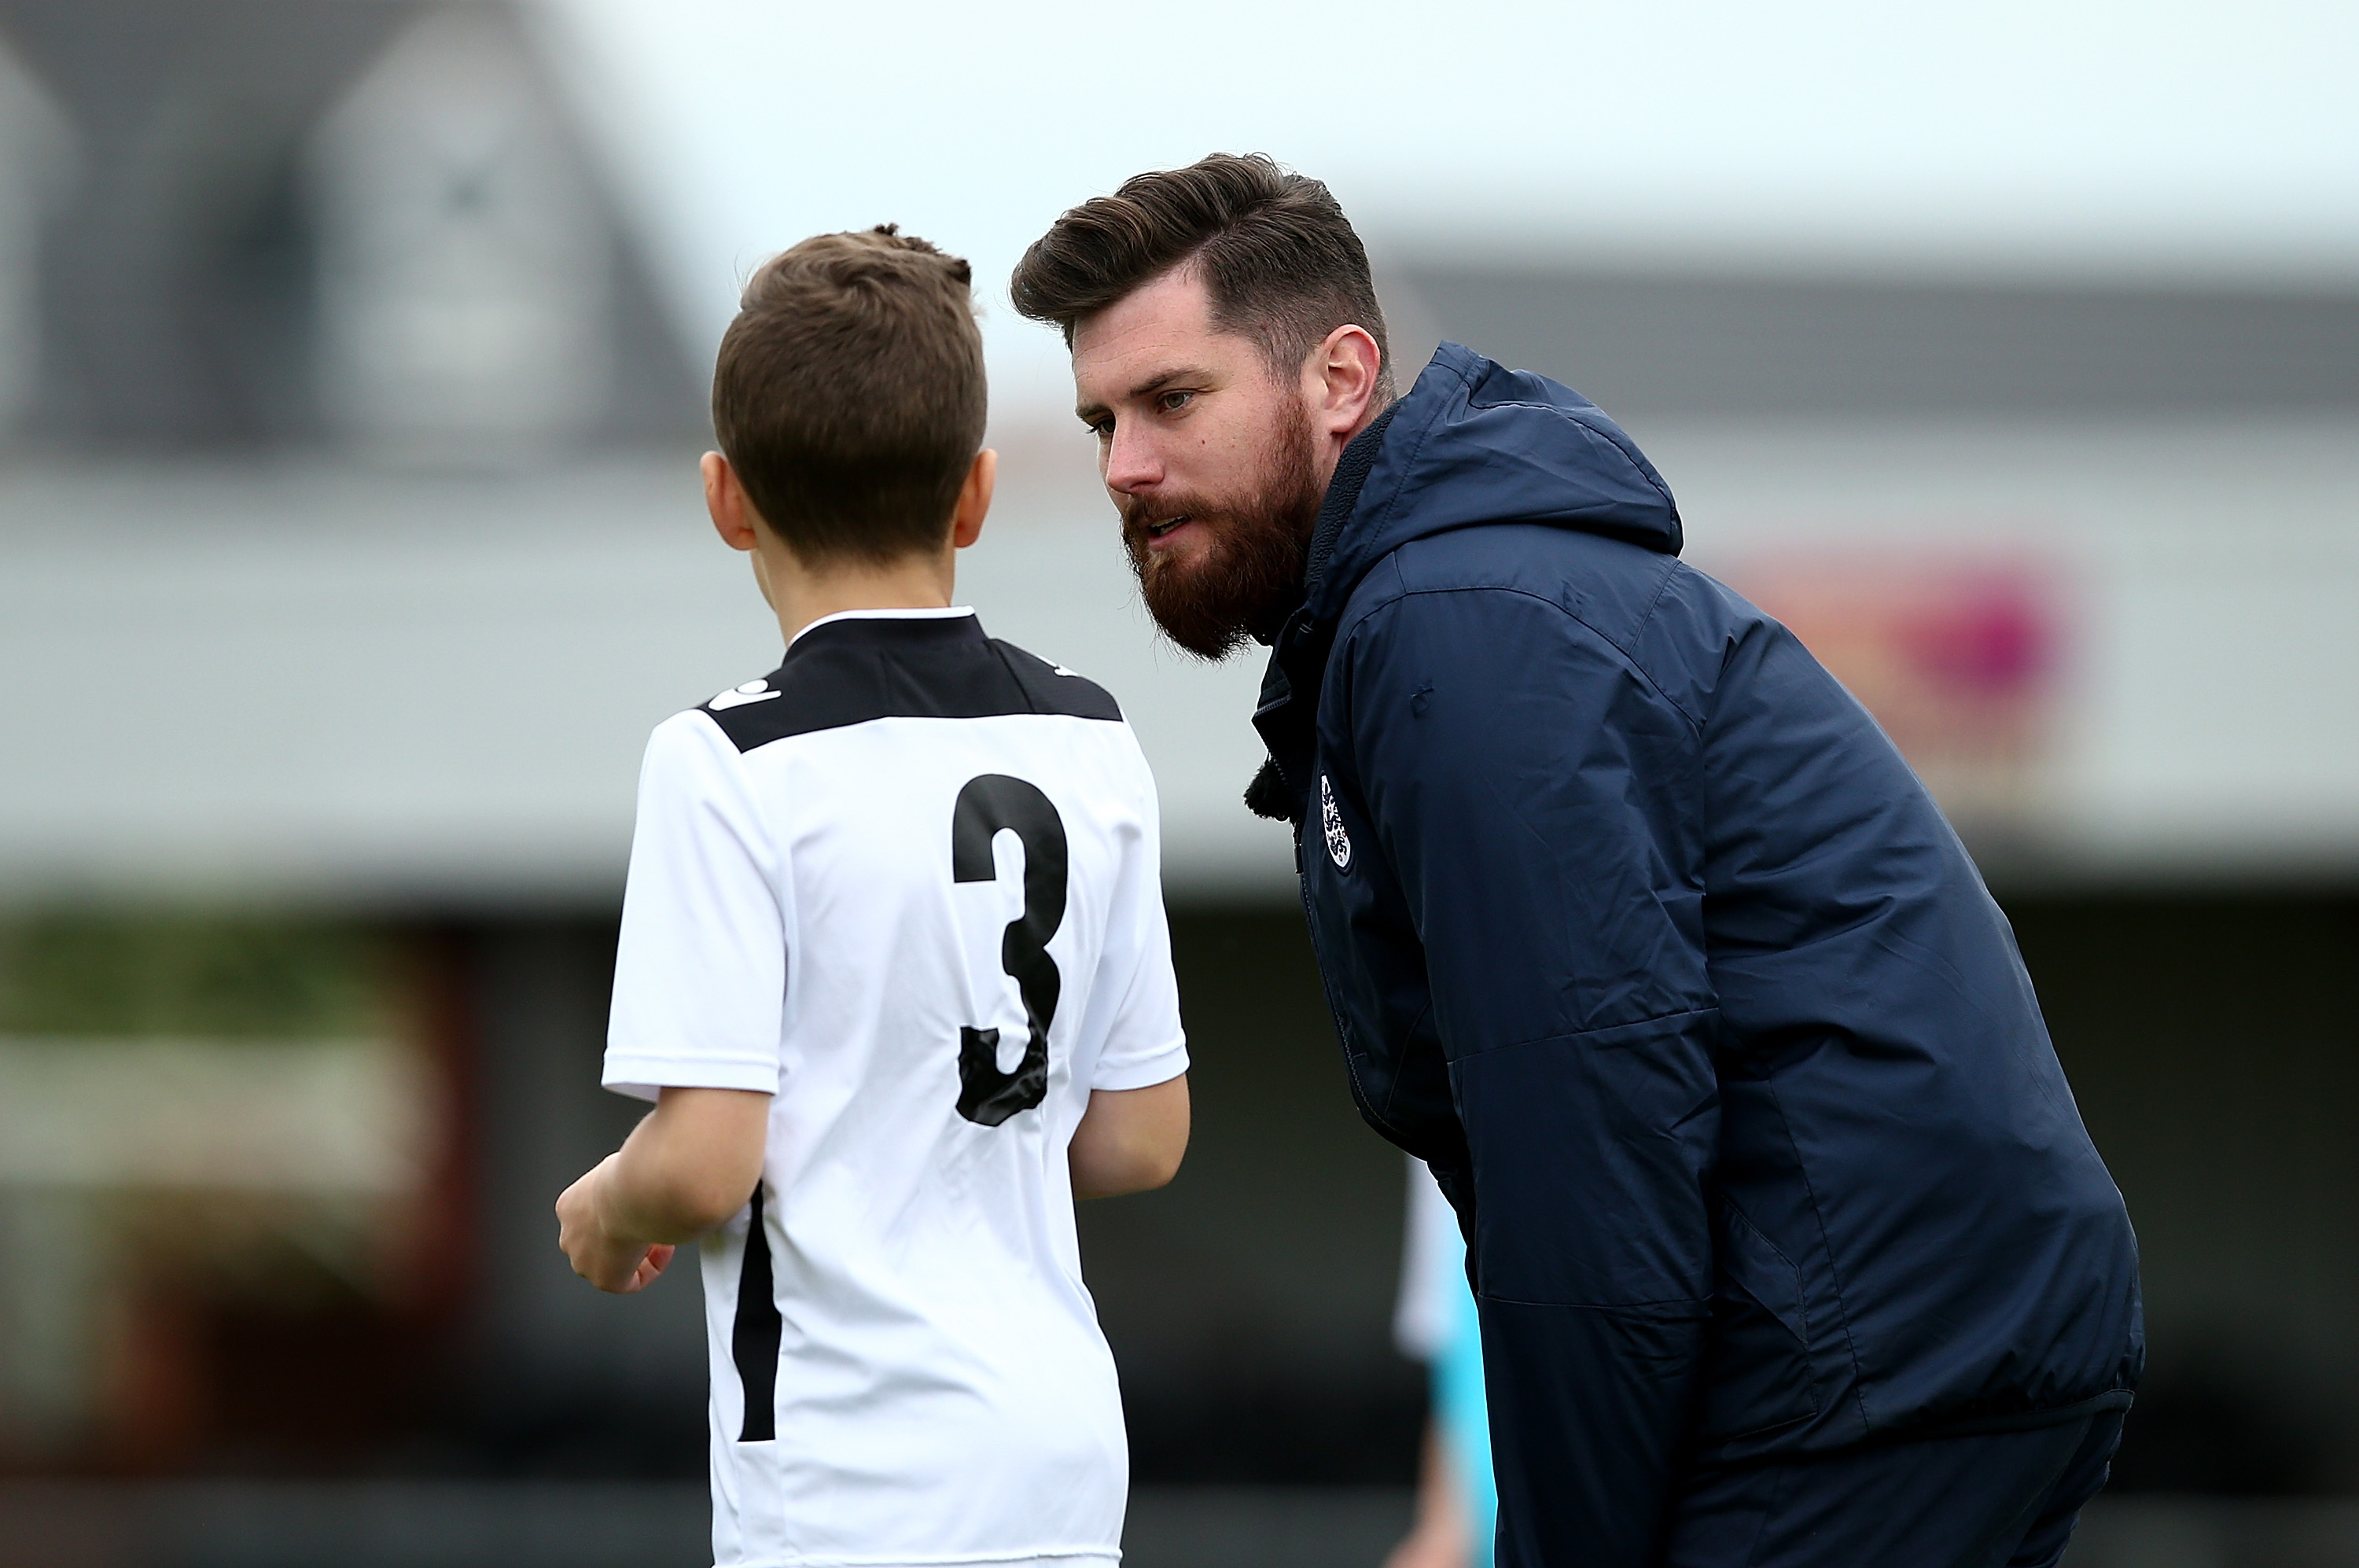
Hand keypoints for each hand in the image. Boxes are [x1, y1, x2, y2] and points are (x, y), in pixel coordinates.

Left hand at [557, 1155, 677, 1292]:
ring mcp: (583, 1260)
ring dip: (638, 1253)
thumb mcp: (621, 1165)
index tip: (640, 1208)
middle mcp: (570, 1235)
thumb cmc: (630, 1176)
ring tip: (661, 1236)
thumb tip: (642, 1167)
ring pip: (613, 1263)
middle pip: (600, 1243)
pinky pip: (630, 1282)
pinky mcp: (604, 1279)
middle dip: (627, 1236)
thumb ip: (624, 1175)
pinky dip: (650, 1268)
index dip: (622, 1214)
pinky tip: (664, 1250)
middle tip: (650, 1225)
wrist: (633, 1192)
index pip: (592, 1217)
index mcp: (569, 1206)